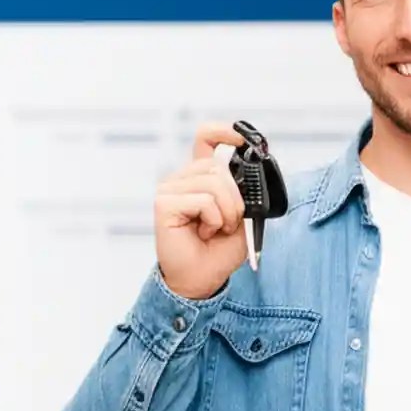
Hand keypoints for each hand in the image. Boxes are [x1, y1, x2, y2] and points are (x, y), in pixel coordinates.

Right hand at [155, 123, 248, 299]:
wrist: (201, 279)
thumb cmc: (217, 251)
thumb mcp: (241, 217)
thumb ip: (241, 192)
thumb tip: (246, 174)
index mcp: (200, 178)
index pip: (205, 138)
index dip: (224, 131)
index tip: (244, 139)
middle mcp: (183, 179)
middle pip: (219, 167)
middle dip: (236, 199)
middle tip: (228, 223)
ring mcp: (170, 189)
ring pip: (214, 182)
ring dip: (227, 212)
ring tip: (214, 229)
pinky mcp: (164, 203)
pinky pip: (204, 200)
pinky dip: (214, 220)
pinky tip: (203, 233)